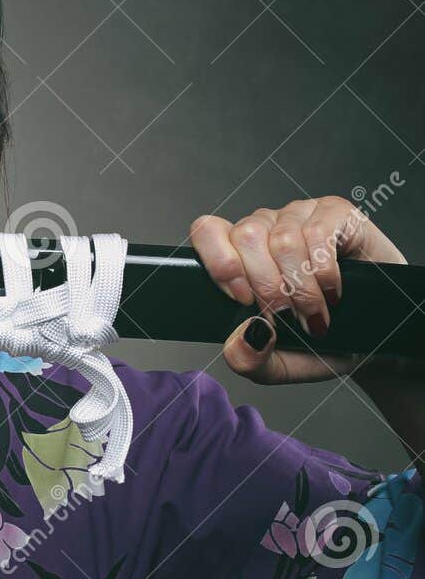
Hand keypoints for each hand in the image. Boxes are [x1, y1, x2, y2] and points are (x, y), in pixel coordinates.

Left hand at [189, 197, 407, 385]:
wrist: (370, 340)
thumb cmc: (318, 345)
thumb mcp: (274, 366)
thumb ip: (247, 359)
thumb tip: (244, 334)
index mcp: (239, 256)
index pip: (208, 232)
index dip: (220, 262)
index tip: (242, 299)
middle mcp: (265, 229)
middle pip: (245, 237)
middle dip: (267, 287)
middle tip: (287, 316)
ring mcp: (298, 217)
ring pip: (282, 239)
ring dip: (301, 287)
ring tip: (315, 313)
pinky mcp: (334, 213)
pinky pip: (318, 233)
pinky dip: (325, 273)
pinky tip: (334, 292)